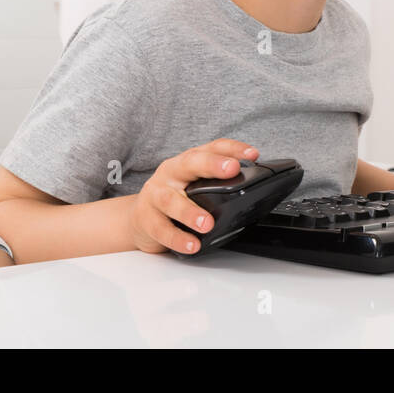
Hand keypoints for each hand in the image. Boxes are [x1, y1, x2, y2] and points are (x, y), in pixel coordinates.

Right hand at [128, 139, 258, 254]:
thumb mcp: (195, 184)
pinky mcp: (146, 219)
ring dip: (190, 212)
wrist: (138, 217)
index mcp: (188, 161)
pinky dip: (178, 238)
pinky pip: (161, 229)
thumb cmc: (175, 198)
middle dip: (212, 165)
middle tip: (232, 170)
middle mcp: (171, 173)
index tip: (253, 154)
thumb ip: (218, 185)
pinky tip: (192, 244)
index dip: (233, 148)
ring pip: (172, 200)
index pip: (212, 147)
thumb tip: (256, 193)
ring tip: (207, 223)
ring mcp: (156, 195)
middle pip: (190, 163)